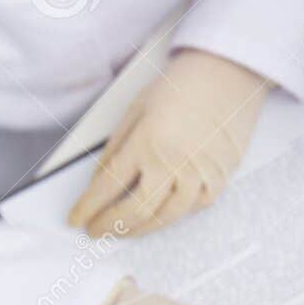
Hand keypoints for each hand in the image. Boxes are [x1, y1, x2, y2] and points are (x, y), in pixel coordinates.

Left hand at [69, 49, 270, 237]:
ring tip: (125, 230)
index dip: (88, 208)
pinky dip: (175, 214)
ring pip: (166, 217)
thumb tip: (100, 182)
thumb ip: (116, 148)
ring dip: (141, 229)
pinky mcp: (221, 176)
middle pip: (135, 210)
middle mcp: (173, 162)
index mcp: (147, 142)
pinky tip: (162, 214)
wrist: (227, 74)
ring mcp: (200, 173)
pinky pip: (195, 207)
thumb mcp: (136, 109)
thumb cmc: (181, 86)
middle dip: (110, 225)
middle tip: (97, 230)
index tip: (76, 219)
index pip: (108, 187)